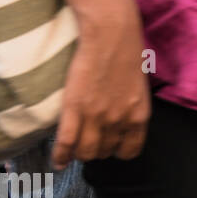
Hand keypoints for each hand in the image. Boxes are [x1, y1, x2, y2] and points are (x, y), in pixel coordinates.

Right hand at [52, 11, 150, 168]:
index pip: (129, 151)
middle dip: (96, 150)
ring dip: (79, 153)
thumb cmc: (128, 56)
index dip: (118, 151)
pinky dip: (60, 155)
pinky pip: (66, 141)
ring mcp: (96, 116)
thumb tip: (121, 123)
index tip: (110, 146)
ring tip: (74, 148)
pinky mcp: (75, 108)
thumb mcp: (139, 89)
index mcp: (139, 116)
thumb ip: (131, 109)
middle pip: (104, 152)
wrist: (111, 35)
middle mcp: (119, 120)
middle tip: (88, 141)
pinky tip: (57, 162)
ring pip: (85, 152)